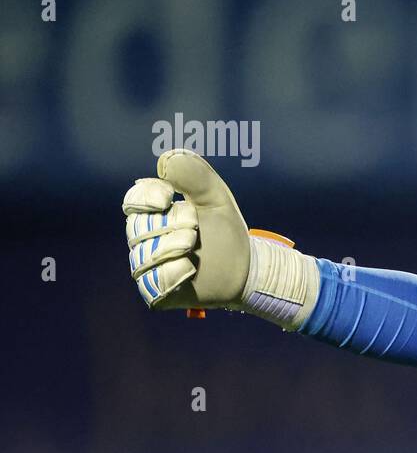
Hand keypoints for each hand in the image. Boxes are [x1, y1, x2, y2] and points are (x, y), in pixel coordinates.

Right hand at [123, 149, 251, 310]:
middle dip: (172, 224)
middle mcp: (145, 240)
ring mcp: (148, 267)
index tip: (169, 197)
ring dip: (173, 248)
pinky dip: (174, 273)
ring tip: (194, 246)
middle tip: (196, 228)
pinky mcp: (157, 292)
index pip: (134, 200)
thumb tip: (165, 161)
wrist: (246, 267)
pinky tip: (191, 269)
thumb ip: (194, 175)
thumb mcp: (215, 197)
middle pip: (139, 227)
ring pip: (144, 256)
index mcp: (154, 213)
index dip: (147, 197)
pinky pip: (153, 282)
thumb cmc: (225, 229)